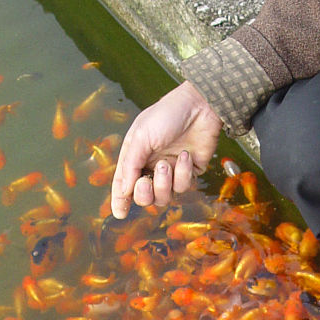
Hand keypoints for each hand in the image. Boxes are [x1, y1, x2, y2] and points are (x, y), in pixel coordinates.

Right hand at [111, 82, 222, 218]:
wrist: (199, 106)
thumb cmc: (166, 116)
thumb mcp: (141, 137)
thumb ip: (130, 165)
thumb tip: (124, 191)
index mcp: (135, 156)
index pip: (125, 184)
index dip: (120, 200)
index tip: (120, 213)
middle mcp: (152, 166)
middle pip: (145, 197)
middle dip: (144, 194)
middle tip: (145, 181)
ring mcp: (172, 171)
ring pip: (165, 197)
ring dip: (164, 184)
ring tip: (166, 164)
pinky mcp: (191, 172)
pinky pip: (184, 186)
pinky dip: (183, 173)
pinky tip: (186, 155)